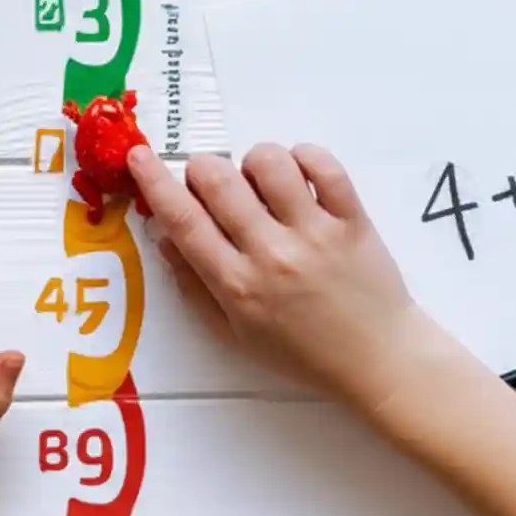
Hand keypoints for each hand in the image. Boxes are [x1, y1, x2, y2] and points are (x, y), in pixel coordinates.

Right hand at [128, 143, 431, 407]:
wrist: (377, 360)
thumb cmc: (301, 352)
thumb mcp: (234, 334)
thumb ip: (194, 286)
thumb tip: (164, 236)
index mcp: (237, 286)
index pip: (184, 221)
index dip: (155, 182)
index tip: (138, 155)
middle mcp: (272, 254)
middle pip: (219, 180)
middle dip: (202, 168)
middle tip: (210, 181)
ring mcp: (315, 233)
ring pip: (269, 162)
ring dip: (254, 161)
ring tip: (261, 184)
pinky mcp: (353, 220)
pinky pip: (324, 165)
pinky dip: (305, 156)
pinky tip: (299, 175)